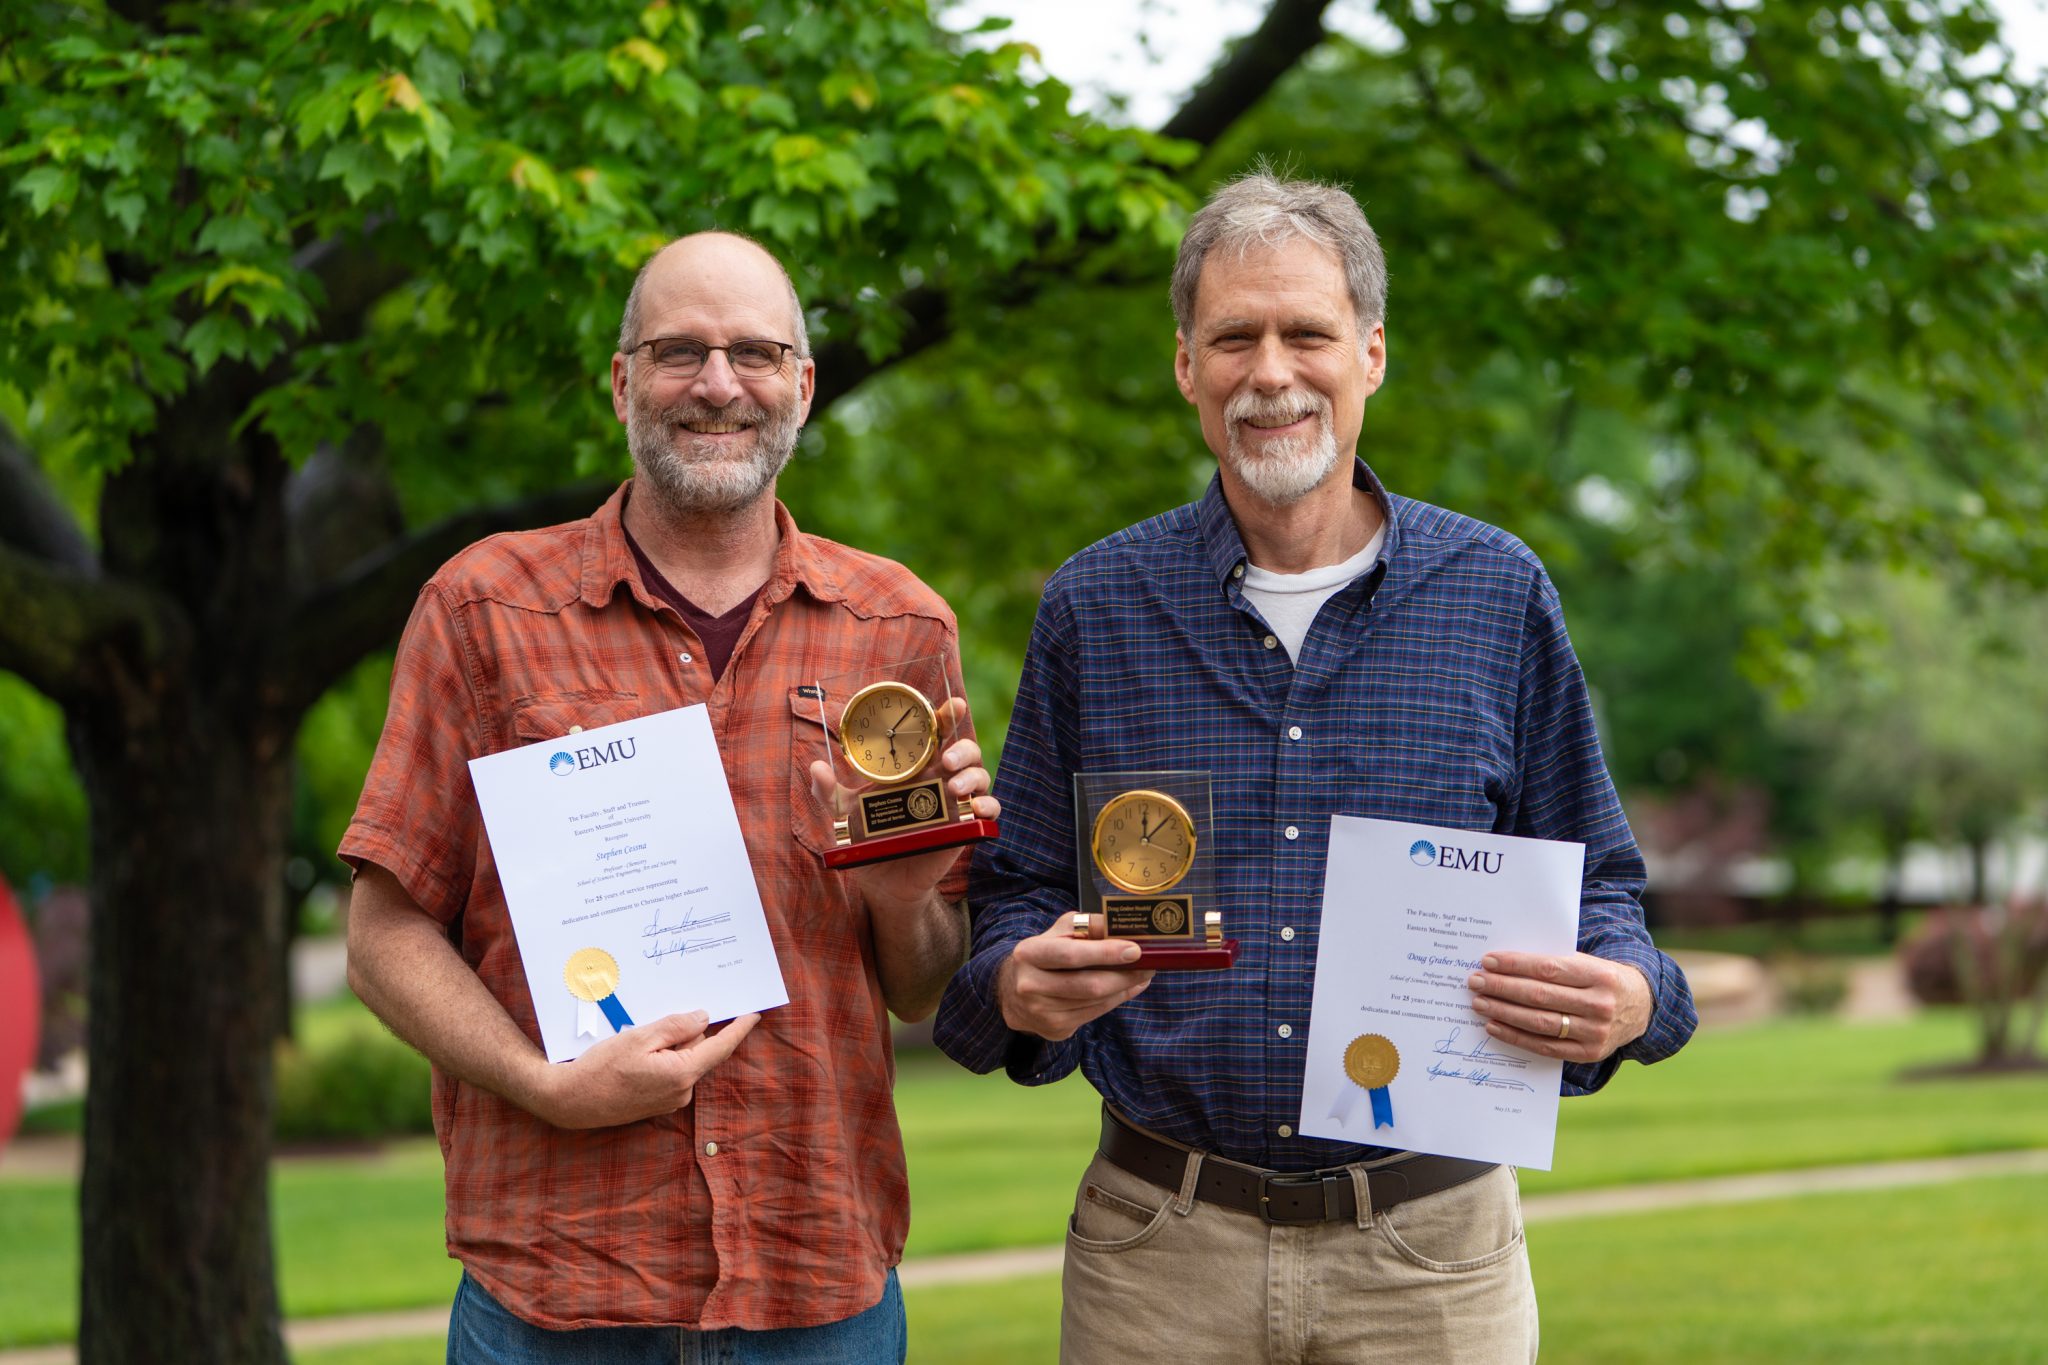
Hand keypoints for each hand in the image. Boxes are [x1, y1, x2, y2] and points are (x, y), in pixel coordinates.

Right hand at [530, 1010, 758, 1128]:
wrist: (571, 1101)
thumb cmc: (601, 1068)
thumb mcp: (639, 1037)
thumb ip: (676, 1027)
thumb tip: (704, 1019)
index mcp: (682, 1073)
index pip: (720, 1046)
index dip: (739, 1028)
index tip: (755, 1013)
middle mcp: (682, 1091)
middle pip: (698, 1050)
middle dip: (685, 1033)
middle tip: (658, 1022)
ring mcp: (670, 1100)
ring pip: (683, 1060)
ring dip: (669, 1046)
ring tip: (637, 1043)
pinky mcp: (658, 1103)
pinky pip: (670, 1072)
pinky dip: (661, 1059)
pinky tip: (636, 1055)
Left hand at [810, 696, 999, 913]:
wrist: (883, 882)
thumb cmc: (869, 839)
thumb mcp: (844, 812)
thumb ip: (828, 790)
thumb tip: (816, 767)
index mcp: (915, 769)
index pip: (936, 735)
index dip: (947, 716)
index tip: (953, 706)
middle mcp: (939, 781)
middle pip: (965, 752)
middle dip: (962, 749)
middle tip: (947, 760)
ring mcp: (954, 804)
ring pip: (980, 776)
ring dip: (972, 776)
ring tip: (954, 787)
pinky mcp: (964, 828)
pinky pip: (989, 812)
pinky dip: (988, 807)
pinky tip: (975, 809)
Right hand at [997, 914, 1154, 1040]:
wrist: (1012, 992)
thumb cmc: (1044, 955)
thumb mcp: (1059, 932)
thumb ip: (1089, 927)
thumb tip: (1123, 927)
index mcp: (1030, 954)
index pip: (1072, 955)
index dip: (1105, 953)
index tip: (1135, 950)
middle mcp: (1031, 985)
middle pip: (1089, 985)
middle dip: (1125, 975)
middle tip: (1150, 965)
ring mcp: (1042, 1012)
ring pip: (1096, 1002)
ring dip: (1125, 988)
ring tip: (1142, 974)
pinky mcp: (1055, 1029)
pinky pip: (1095, 1014)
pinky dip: (1116, 1000)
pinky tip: (1126, 989)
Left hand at [1466, 951, 1649, 1062]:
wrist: (1642, 1007)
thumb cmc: (1603, 979)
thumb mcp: (1589, 963)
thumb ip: (1555, 963)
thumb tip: (1504, 964)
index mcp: (1600, 976)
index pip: (1549, 969)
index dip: (1516, 965)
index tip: (1488, 961)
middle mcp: (1600, 1005)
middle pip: (1541, 996)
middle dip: (1503, 988)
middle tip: (1475, 981)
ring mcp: (1595, 1033)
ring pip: (1540, 1023)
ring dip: (1504, 1012)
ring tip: (1479, 1003)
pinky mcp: (1588, 1053)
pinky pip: (1544, 1046)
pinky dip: (1516, 1037)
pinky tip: (1494, 1026)